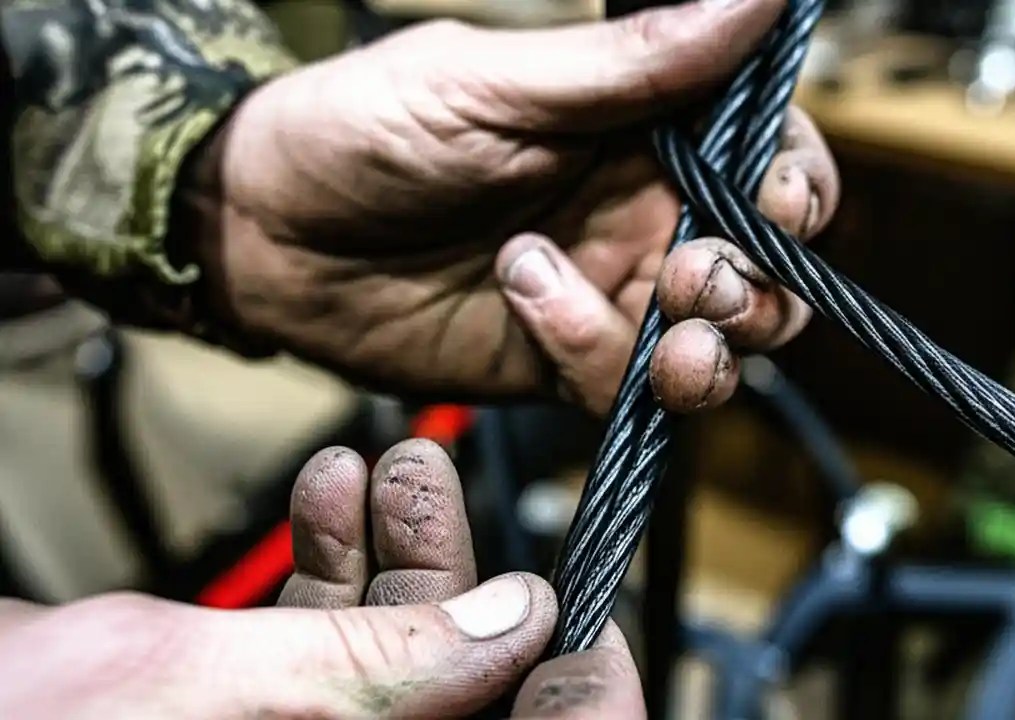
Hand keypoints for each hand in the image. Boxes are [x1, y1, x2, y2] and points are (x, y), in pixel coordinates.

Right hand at [0, 440, 640, 718]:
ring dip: (392, 547)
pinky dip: (329, 560)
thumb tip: (521, 624)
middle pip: (460, 696)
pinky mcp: (252, 712)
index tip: (577, 603)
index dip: (569, 688)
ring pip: (389, 654)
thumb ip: (384, 668)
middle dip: (460, 579)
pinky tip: (330, 492)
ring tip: (386, 467)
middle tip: (445, 487)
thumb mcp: (226, 694)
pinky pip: (321, 643)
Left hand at [186, 0, 837, 413]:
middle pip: (763, 269)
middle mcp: (643, 214)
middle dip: (758, 287)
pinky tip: (525, 297)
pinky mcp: (560, 362)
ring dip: (709, 347)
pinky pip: (620, 384)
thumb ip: (632, 64)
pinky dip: (593, 353)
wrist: (265, 230)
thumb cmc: (365, 128)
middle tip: (703, 277)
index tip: (776, 203)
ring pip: (713, 344)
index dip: (795, 189)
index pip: (770, 161)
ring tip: (671, 330)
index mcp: (646, 132)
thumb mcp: (495, 84)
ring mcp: (605, 294)